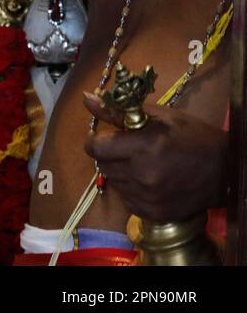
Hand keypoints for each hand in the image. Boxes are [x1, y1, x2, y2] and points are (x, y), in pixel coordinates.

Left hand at [82, 91, 226, 221]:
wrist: (226, 170)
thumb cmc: (191, 136)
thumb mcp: (158, 116)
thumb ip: (117, 111)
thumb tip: (87, 98)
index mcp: (144, 146)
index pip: (95, 147)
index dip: (96, 140)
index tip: (105, 138)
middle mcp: (143, 174)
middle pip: (102, 165)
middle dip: (110, 155)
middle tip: (129, 150)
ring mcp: (148, 197)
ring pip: (114, 182)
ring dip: (121, 173)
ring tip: (143, 165)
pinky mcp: (153, 213)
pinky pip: (127, 200)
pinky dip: (132, 191)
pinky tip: (150, 182)